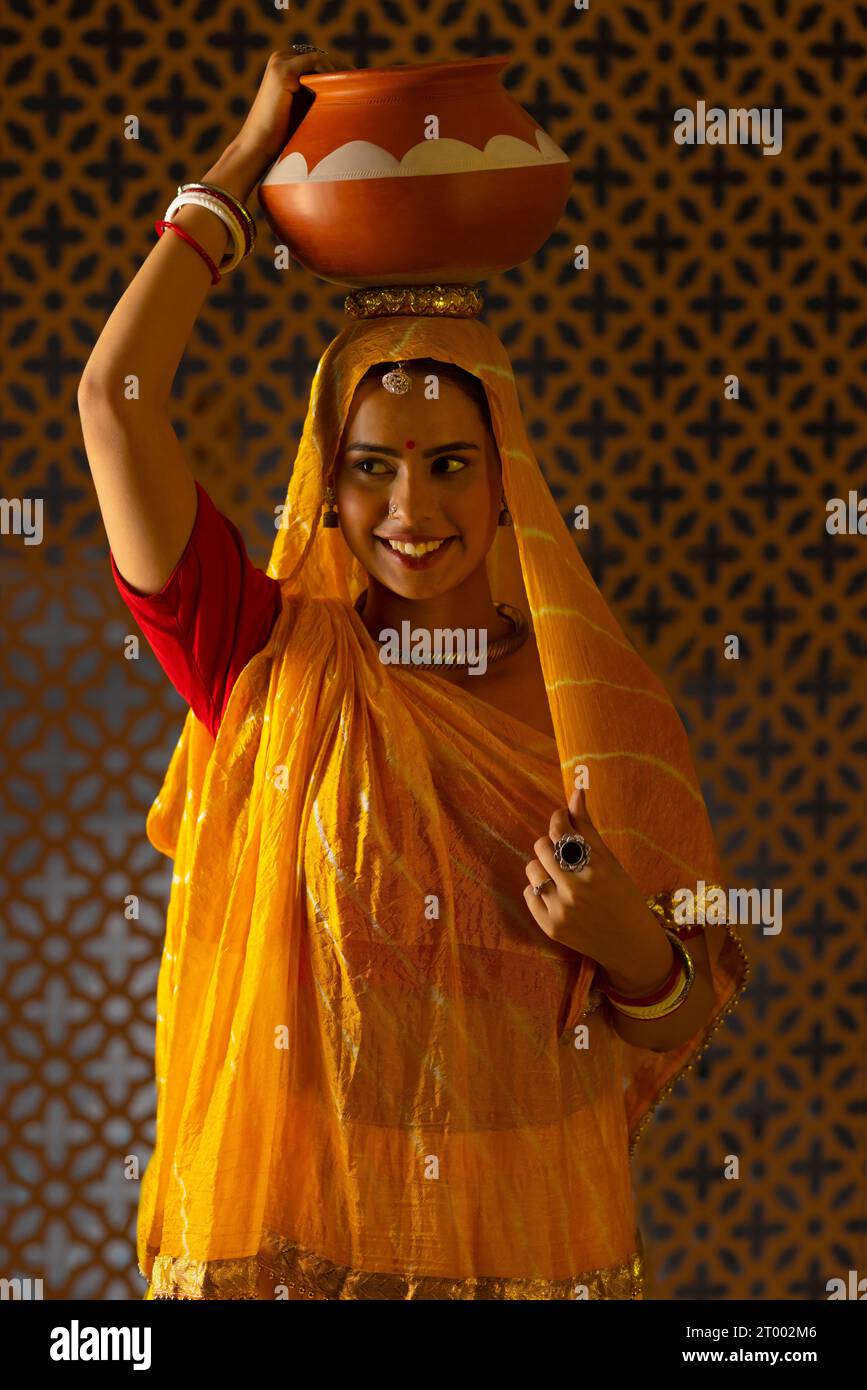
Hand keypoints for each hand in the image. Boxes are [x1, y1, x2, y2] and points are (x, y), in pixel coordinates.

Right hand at [233, 48, 355, 161]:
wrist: (260, 146)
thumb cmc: (281, 137)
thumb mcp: (305, 112)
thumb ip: (319, 99)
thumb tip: (347, 100)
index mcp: (284, 68)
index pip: (317, 63)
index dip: (338, 71)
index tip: (358, 83)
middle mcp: (280, 60)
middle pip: (320, 58)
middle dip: (342, 68)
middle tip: (364, 82)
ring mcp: (280, 62)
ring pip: (320, 59)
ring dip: (341, 69)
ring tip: (358, 83)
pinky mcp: (282, 70)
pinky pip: (315, 62)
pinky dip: (332, 71)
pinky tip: (345, 84)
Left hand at [523, 787, 674, 993]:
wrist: (630, 944)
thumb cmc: (623, 896)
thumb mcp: (610, 860)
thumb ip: (588, 827)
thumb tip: (576, 792)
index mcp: (595, 868)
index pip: (559, 830)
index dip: (558, 820)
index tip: (563, 821)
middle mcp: (576, 889)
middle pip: (541, 847)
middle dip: (550, 844)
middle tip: (564, 853)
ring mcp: (561, 910)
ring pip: (532, 869)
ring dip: (542, 867)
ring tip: (560, 875)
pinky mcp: (549, 926)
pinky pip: (528, 894)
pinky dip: (538, 890)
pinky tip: (556, 894)